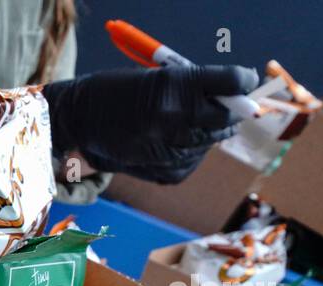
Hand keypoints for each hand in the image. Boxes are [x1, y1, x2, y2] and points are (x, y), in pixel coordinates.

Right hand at [43, 65, 259, 183]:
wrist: (78, 121)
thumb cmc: (119, 91)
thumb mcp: (159, 77)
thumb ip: (196, 86)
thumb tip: (236, 97)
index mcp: (174, 87)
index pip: (231, 82)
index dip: (242, 82)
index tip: (244, 82)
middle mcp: (173, 119)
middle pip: (226, 116)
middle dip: (230, 111)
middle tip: (226, 106)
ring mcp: (168, 149)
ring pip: (210, 141)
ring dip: (207, 132)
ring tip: (184, 124)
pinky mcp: (164, 172)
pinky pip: (193, 161)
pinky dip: (190, 152)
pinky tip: (170, 143)